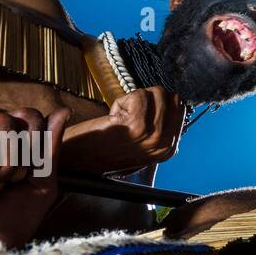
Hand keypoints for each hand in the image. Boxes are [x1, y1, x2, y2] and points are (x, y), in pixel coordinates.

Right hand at [0, 108, 67, 254]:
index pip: (31, 116)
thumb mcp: (40, 189)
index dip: (33, 144)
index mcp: (15, 145)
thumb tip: (63, 111)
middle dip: (12, 158)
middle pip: (10, 119)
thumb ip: (50, 150)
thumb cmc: (5, 225)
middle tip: (0, 187)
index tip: (23, 177)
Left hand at [61, 87, 184, 173]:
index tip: (139, 114)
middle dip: (149, 97)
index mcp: (168, 148)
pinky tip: (111, 118)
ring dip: (135, 99)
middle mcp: (164, 144)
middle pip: (171, 97)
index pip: (180, 107)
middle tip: (128, 114)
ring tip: (119, 118)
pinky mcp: (136, 125)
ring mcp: (152, 135)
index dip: (158, 102)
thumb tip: (175, 102)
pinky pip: (138, 96)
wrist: (75, 161)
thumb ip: (159, 127)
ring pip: (157, 93)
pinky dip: (122, 100)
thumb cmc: (102, 150)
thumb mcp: (140, 143)